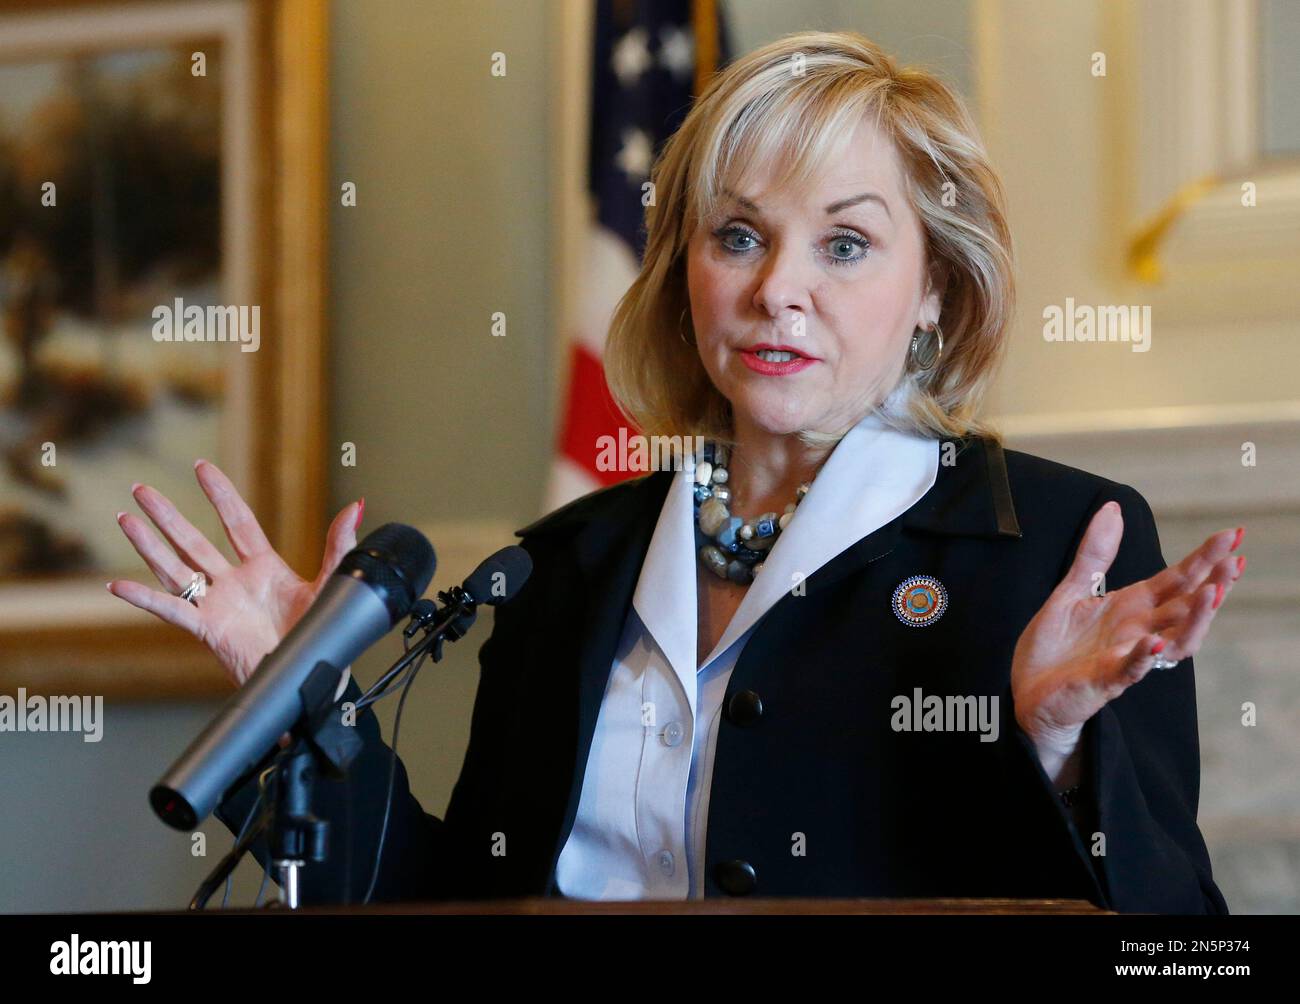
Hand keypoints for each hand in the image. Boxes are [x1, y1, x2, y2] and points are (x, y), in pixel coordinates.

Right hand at [107, 459, 364, 690]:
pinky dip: (146, 600)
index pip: (238, 522)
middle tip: (142, 490)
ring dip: (150, 546)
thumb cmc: (318, 636)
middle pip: (194, 541)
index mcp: (264, 568)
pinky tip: (120, 586)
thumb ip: (339, 545)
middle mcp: (235, 583)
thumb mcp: (330, 584)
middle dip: (168, 515)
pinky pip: (173, 611)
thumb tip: (356, 506)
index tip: (202, 468)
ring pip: (176, 569)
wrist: (311, 679)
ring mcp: (218, 605)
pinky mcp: (209, 630)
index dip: (221, 494)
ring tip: (126, 519)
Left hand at [1011, 501, 1244, 774]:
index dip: (1204, 559)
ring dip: (1194, 619)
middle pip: (1186, 607)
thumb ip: (1095, 554)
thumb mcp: (1071, 590)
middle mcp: (1138, 631)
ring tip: (1212, 595)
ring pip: (1174, 640)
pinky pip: (1130, 669)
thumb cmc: (1055, 647)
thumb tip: (1114, 508)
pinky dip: (1144, 656)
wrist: (1028, 689)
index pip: (1177, 580)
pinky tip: (1155, 641)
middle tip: (1236, 562)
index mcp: (1132, 607)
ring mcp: (1126, 656)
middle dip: (1213, 585)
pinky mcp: (1105, 680)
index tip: (1232, 535)